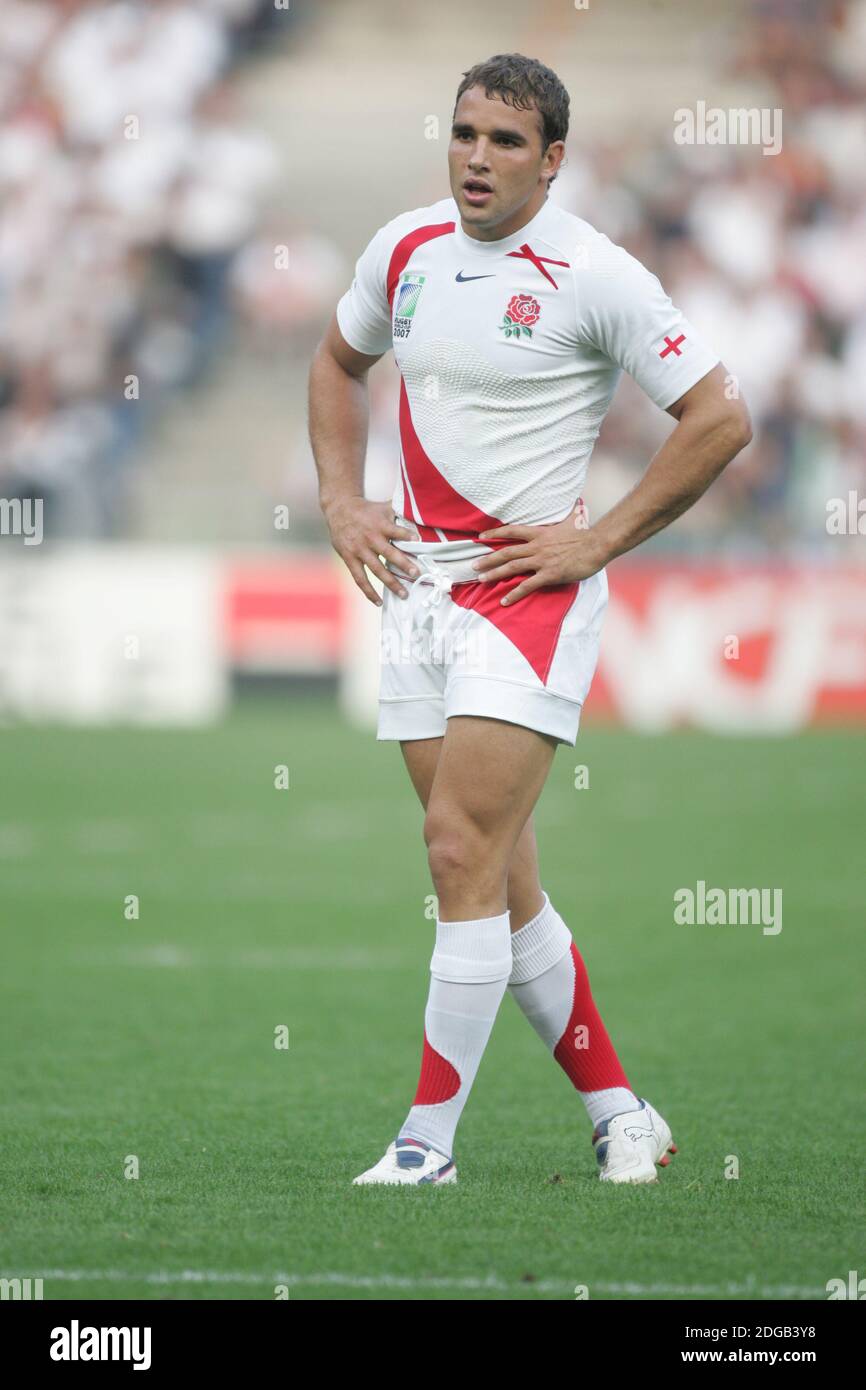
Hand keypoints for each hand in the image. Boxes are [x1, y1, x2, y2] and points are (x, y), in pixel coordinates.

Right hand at [324, 497, 419, 604]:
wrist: (340, 509)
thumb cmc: (367, 510)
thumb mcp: (383, 507)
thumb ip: (400, 511)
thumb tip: (422, 512)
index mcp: (380, 525)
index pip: (395, 530)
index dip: (406, 534)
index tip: (418, 539)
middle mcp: (370, 538)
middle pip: (388, 553)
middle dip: (403, 564)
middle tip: (417, 574)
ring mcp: (359, 550)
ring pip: (376, 569)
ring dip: (391, 583)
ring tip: (404, 594)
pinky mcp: (349, 558)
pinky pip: (360, 578)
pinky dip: (369, 591)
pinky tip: (379, 602)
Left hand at [473, 506, 608, 605]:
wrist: (597, 545)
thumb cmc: (587, 533)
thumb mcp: (576, 519)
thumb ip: (573, 511)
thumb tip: (578, 502)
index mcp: (540, 534)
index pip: (512, 531)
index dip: (494, 534)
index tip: (480, 537)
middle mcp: (537, 547)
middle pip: (507, 552)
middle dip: (488, 559)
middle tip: (473, 566)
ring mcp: (542, 561)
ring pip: (512, 567)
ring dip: (495, 574)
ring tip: (481, 580)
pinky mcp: (549, 574)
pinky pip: (528, 585)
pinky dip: (514, 593)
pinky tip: (504, 601)